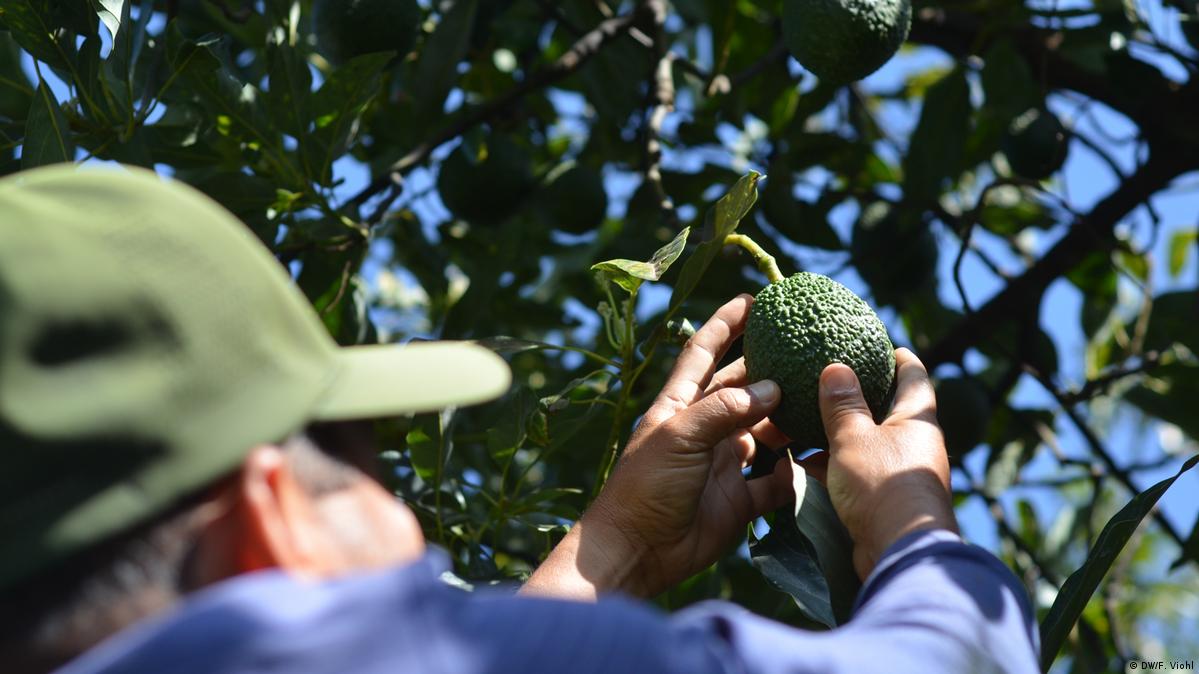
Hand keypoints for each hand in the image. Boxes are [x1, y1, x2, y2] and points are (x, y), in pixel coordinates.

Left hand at [522, 295, 795, 599]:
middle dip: (771, 369)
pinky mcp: (740, 500)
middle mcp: (705, 429)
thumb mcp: (679, 436)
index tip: (753, 300)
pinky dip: (794, 473)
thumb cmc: (646, 486)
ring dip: (790, 420)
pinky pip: (776, 482)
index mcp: (680, 406)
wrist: (638, 550)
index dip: (725, 324)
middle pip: (743, 390)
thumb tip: (770, 387)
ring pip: (766, 432)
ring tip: (823, 400)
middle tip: (808, 350)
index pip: (703, 353)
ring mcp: (725, 464)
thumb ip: (724, 409)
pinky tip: (817, 459)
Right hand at [806, 348, 957, 579]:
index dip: (901, 359)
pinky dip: (835, 465)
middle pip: (891, 410)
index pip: (914, 377)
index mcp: (917, 420)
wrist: (898, 550)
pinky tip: (805, 464)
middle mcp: (915, 444)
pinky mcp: (887, 500)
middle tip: (834, 382)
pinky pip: (859, 472)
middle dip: (863, 397)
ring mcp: (902, 473)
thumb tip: (836, 367)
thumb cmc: (881, 484)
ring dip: (842, 435)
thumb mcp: (854, 438)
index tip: (887, 347)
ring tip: (808, 423)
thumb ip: (842, 405)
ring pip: (870, 444)